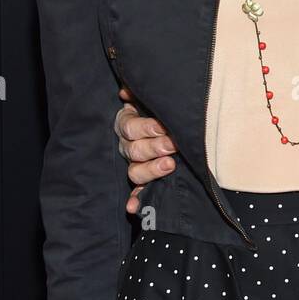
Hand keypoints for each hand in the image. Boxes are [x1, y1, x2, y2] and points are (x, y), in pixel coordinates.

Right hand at [114, 85, 178, 215]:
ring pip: (135, 171)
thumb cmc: (160, 109)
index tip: (162, 127)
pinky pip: (136, 191)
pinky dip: (135, 200)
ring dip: (150, 170)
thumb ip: (139, 93)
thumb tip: (125, 91)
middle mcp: (128, 146)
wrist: (169, 125)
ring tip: (170, 165)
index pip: (130, 127)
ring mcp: (134, 164)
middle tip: (172, 145)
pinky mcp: (142, 181)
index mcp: (128, 124)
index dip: (145, 128)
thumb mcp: (151, 99)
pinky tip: (134, 208)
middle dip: (154, 147)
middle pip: (134, 150)